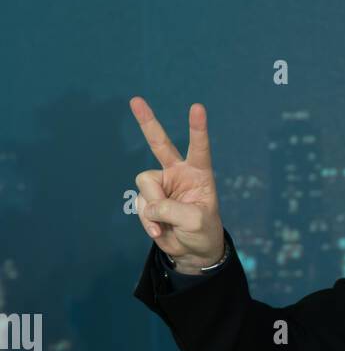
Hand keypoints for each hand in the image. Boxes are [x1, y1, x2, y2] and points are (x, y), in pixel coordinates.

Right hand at [129, 97, 224, 269]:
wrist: (192, 250)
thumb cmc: (202, 231)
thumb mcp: (195, 222)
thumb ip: (172, 210)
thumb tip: (149, 206)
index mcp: (199, 172)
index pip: (199, 147)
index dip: (197, 129)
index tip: (197, 107)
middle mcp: (178, 172)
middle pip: (159, 143)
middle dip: (147, 122)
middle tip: (135, 100)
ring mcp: (161, 185)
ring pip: (146, 186)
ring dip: (154, 208)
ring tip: (167, 224)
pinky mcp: (148, 199)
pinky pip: (140, 205)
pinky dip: (148, 221)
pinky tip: (159, 230)